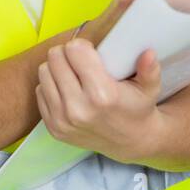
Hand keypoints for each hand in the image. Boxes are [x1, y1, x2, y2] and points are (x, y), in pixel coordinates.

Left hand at [35, 37, 167, 163]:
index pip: (74, 50)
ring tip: (73, 73)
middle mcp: (78, 108)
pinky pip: (39, 91)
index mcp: (102, 95)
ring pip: (44, 71)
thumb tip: (148, 53)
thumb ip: (150, 70)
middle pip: (55, 57)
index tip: (91, 52)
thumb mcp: (149, 88)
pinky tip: (67, 89)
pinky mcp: (52, 128)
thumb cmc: (137, 108)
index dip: (82, 46)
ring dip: (57, 68)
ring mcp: (62, 120)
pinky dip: (51, 86)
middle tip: (80, 60)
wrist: (129, 142)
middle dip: (68, 53)